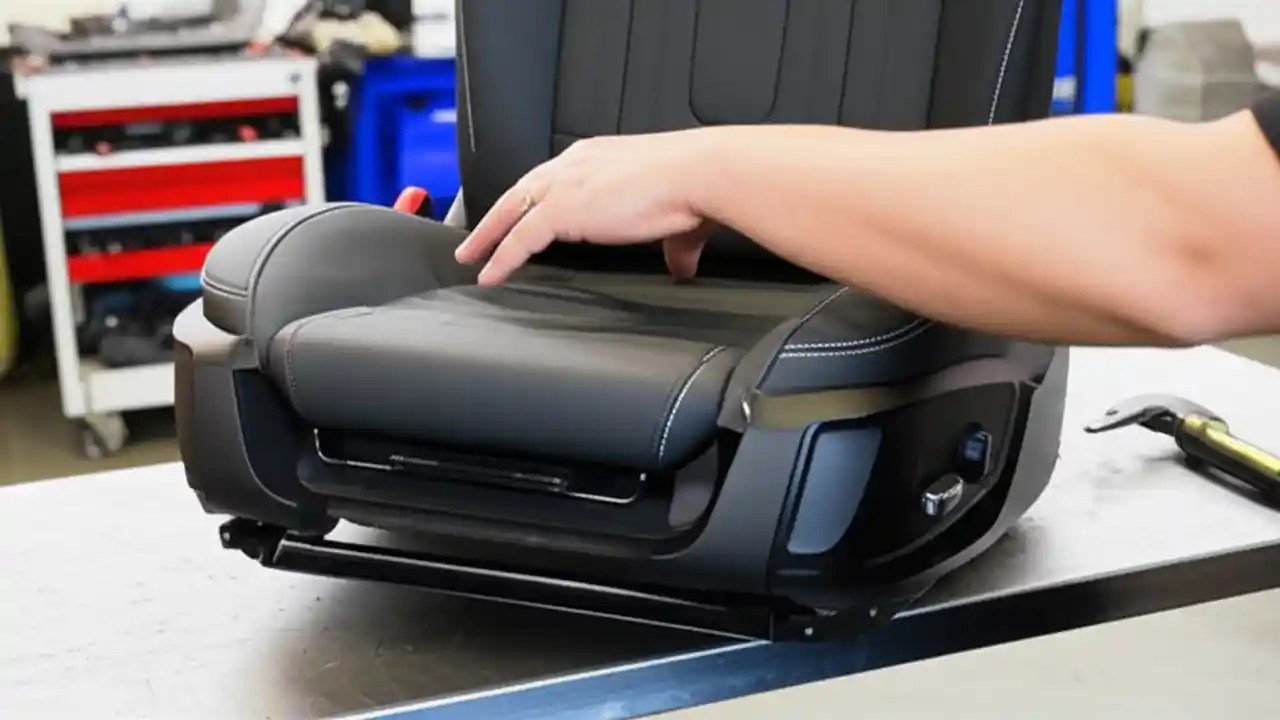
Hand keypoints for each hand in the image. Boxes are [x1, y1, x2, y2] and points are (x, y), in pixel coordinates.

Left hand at [453, 131, 715, 284]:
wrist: (698, 175)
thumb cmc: (693, 188)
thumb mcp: (678, 220)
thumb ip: (673, 247)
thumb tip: (681, 269)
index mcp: (597, 158)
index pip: (551, 179)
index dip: (532, 200)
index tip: (519, 217)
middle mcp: (574, 164)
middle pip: (520, 191)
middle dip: (496, 215)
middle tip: (476, 237)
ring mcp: (564, 185)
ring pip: (510, 212)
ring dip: (487, 236)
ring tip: (470, 257)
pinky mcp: (561, 209)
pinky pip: (519, 238)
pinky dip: (501, 258)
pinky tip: (490, 275)